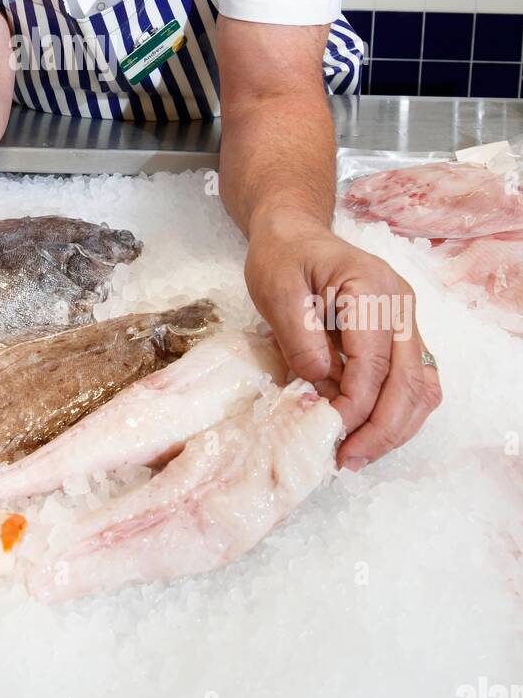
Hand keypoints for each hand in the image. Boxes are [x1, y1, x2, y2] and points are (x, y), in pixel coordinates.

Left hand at [244, 212, 441, 469]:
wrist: (294, 237)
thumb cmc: (282, 259)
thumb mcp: (276, 291)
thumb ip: (300, 339)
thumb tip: (323, 386)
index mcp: (371, 287)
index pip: (373, 362)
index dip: (354, 405)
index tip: (327, 431)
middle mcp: (401, 304)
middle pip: (408, 381)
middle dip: (380, 429)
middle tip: (346, 460)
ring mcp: (408, 321)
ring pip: (421, 388)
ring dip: (394, 428)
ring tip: (357, 455)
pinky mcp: (403, 337)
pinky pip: (415, 383)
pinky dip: (398, 414)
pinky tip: (369, 434)